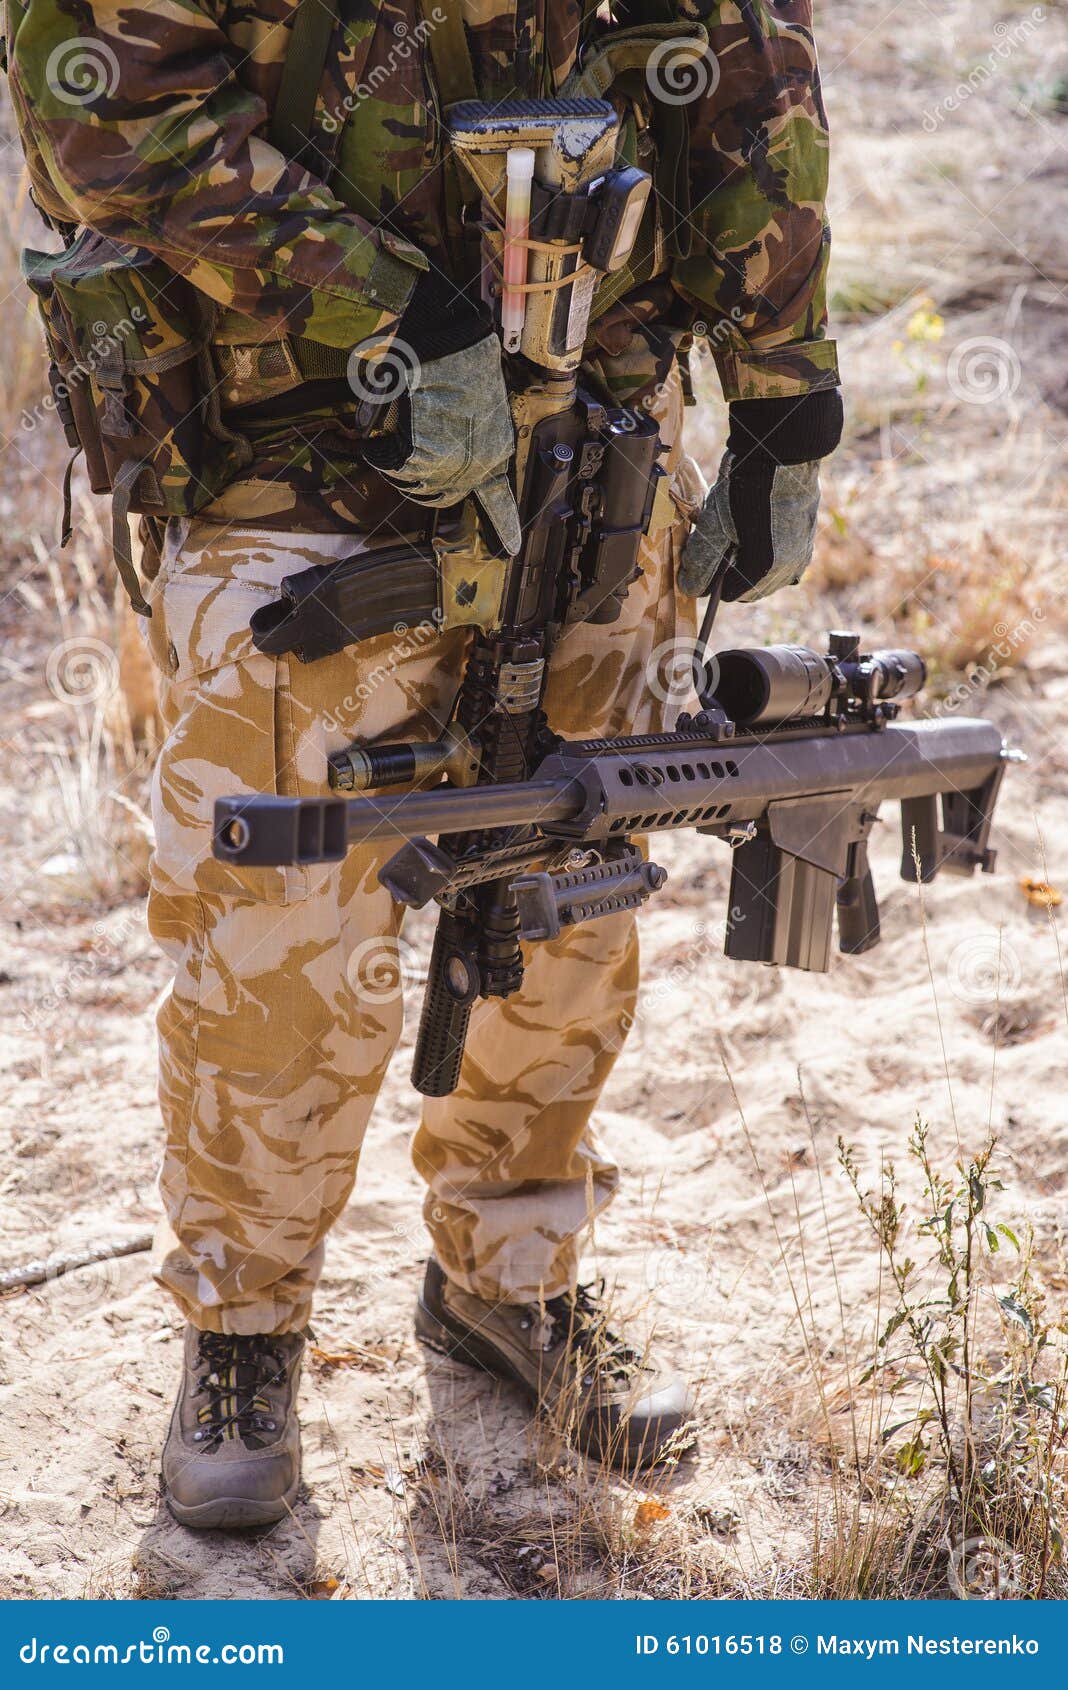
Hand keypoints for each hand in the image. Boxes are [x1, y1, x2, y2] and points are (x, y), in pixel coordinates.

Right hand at [362, 271, 520, 555]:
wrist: (446, 333)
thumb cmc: (459, 359)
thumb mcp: (474, 404)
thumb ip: (455, 437)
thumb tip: (423, 457)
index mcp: (493, 452)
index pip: (499, 500)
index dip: (503, 525)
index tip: (511, 549)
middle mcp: (474, 464)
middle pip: (437, 495)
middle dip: (417, 478)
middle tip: (405, 452)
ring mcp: (446, 462)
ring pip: (409, 480)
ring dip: (395, 457)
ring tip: (397, 423)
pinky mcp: (417, 450)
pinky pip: (386, 460)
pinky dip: (376, 445)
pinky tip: (380, 422)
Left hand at [679, 389, 842, 602]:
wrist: (782, 451)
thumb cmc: (745, 486)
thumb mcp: (714, 525)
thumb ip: (701, 562)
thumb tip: (689, 588)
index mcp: (763, 568)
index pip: (728, 594)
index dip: (711, 580)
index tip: (702, 560)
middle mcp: (788, 569)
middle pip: (750, 589)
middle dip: (732, 574)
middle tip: (719, 545)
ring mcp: (802, 555)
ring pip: (769, 577)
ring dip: (750, 565)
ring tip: (738, 534)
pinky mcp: (808, 541)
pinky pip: (785, 562)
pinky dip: (769, 555)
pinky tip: (757, 531)